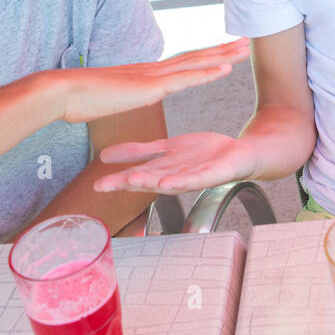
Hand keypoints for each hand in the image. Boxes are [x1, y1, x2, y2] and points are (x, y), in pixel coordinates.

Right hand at [56, 38, 249, 124]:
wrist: (61, 93)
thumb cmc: (77, 98)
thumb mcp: (106, 97)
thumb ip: (119, 95)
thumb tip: (120, 96)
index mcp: (143, 74)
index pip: (181, 61)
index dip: (204, 55)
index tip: (224, 49)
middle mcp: (151, 70)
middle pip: (194, 56)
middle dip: (222, 48)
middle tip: (246, 40)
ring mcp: (152, 77)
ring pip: (196, 63)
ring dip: (223, 55)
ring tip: (246, 47)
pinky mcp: (149, 88)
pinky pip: (186, 80)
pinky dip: (208, 73)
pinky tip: (227, 69)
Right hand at [94, 131, 259, 192]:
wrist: (238, 154)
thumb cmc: (203, 154)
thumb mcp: (164, 148)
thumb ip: (138, 152)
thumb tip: (105, 155)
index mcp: (163, 171)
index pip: (137, 177)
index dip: (117, 181)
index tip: (97, 185)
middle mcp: (175, 177)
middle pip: (148, 182)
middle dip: (128, 184)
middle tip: (105, 186)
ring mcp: (194, 177)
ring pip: (169, 181)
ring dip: (151, 183)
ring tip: (133, 180)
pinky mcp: (212, 174)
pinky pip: (196, 179)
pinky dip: (183, 181)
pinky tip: (168, 182)